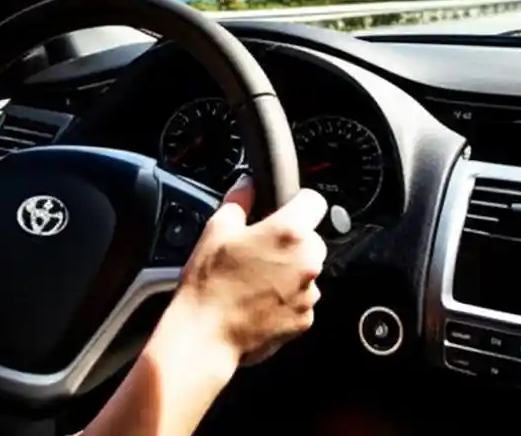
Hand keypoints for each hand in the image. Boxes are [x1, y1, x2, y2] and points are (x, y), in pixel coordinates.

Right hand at [170, 175, 327, 365]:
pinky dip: (288, 297)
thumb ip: (239, 200)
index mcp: (289, 232)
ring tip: (257, 279)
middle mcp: (307, 261)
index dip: (298, 201)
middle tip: (261, 249)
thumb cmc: (209, 284)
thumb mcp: (216, 230)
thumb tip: (247, 185)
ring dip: (291, 270)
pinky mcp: (305, 318)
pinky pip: (303, 298)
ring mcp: (309, 292)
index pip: (314, 201)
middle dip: (292, 241)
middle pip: (313, 238)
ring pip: (308, 270)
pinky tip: (260, 300)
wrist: (205, 335)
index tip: (287, 208)